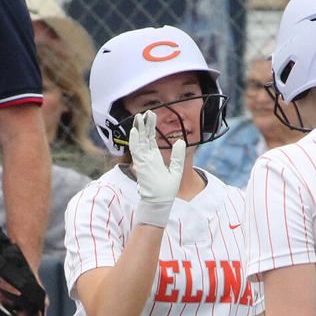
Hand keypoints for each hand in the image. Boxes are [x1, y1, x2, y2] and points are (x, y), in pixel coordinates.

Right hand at [129, 110, 185, 226]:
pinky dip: (135, 141)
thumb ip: (178, 156)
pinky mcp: (141, 166)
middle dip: (144, 125)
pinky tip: (135, 131)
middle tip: (144, 112)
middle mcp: (147, 158)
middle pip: (144, 137)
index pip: (150, 138)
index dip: (151, 126)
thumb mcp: (176, 170)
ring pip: (138, 142)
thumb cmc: (166, 190)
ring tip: (138, 117)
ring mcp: (143, 161)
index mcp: (154, 158)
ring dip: (138, 130)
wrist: (159, 203)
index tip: (151, 115)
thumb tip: (180, 141)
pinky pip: (136, 151)